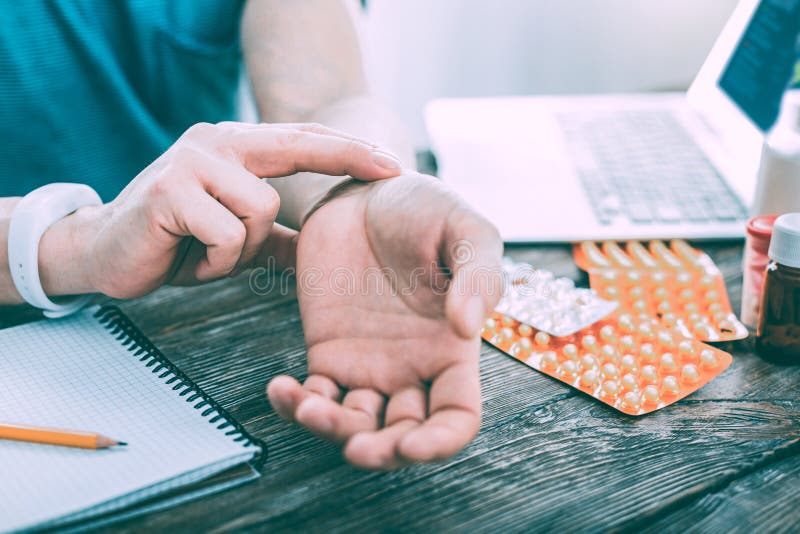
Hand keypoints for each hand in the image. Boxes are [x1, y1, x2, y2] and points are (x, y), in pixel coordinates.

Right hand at [39, 122, 402, 298]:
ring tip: (210, 253)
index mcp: (233, 149)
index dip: (349, 150)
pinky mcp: (169, 190)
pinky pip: (228, 234)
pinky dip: (216, 261)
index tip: (394, 163)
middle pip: (296, 147)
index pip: (301, 141)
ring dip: (243, 249)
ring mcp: (191, 161)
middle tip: (392, 170)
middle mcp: (215, 143)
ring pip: (262, 209)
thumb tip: (317, 249)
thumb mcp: (235, 240)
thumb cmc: (173, 244)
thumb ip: (275, 239)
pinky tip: (188, 258)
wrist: (101, 255)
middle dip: (347, 159)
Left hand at [268, 173, 502, 469]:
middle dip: (382, 452)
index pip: (456, 416)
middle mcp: (412, 366)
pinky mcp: (327, 350)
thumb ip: (479, 276)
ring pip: (353, 423)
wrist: (365, 188)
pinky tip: (281, 390)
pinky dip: (293, 404)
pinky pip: (312, 393)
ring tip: (309, 408)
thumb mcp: (465, 229)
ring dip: (331, 431)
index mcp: (451, 349)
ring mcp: (367, 362)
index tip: (413, 447)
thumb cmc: (423, 207)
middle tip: (357, 447)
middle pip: (402, 434)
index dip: (440, 443)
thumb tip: (468, 328)